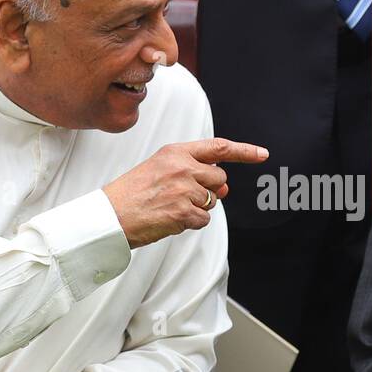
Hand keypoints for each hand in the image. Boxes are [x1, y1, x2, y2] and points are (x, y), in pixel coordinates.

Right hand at [103, 138, 268, 247]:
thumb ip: (192, 172)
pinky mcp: (183, 212)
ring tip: (170, 206)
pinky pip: (203, 220)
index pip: (219, 148)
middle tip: (183, 196)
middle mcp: (182, 167)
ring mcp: (184, 190)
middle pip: (220, 179)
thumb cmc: (132, 193)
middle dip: (210, 190)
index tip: (262, 154)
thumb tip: (223, 188)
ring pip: (212, 201)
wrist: (109, 215)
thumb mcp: (160, 170)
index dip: (244, 151)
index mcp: (175, 152)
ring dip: (197, 208)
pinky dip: (190, 223)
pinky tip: (170, 218)